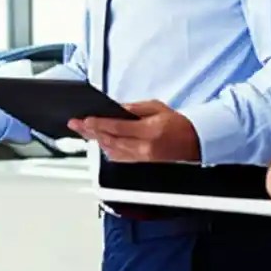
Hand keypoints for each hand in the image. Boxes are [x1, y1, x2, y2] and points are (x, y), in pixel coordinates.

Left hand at [67, 100, 199, 161]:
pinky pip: (119, 158)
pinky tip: (100, 142)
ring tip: (83, 132)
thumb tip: (115, 109)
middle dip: (91, 132)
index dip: (98, 124)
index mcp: (149, 131)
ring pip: (112, 151)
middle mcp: (144, 148)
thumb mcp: (156, 107)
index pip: (117, 128)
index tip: (84, 120)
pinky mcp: (142, 163)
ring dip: (96, 141)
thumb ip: (134, 108)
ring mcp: (142, 158)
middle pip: (110, 140)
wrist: (195, 142)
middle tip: (76, 125)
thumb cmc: (178, 123)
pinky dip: (107, 149)